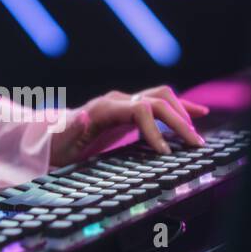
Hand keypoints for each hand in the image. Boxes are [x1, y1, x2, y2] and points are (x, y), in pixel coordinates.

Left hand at [49, 85, 209, 166]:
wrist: (51, 136)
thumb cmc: (57, 144)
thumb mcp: (61, 142)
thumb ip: (74, 128)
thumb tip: (83, 115)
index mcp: (104, 108)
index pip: (141, 110)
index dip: (156, 130)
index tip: (166, 153)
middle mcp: (118, 101)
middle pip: (158, 102)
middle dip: (179, 122)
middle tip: (195, 146)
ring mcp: (125, 102)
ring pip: (163, 97)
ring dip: (183, 114)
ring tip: (196, 136)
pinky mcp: (130, 109)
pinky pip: (159, 103)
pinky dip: (180, 107)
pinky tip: (199, 113)